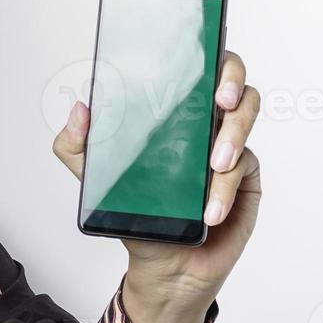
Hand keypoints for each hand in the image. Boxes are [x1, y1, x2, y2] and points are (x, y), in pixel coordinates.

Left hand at [53, 50, 262, 322]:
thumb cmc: (139, 216)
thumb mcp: (99, 182)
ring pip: (246, 115)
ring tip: (216, 164)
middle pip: (233, 80)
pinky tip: (210, 211)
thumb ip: (77, 147)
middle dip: (231, 81)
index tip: (200, 59)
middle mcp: (204, 122)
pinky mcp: (246, 177)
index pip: (195, 68)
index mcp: (173, 112)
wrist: (165, 267)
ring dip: (233, 135)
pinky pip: (244, 169)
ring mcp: (229, 146)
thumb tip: (79, 108)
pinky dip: (225, 188)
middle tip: (220, 101)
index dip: (205, 54)